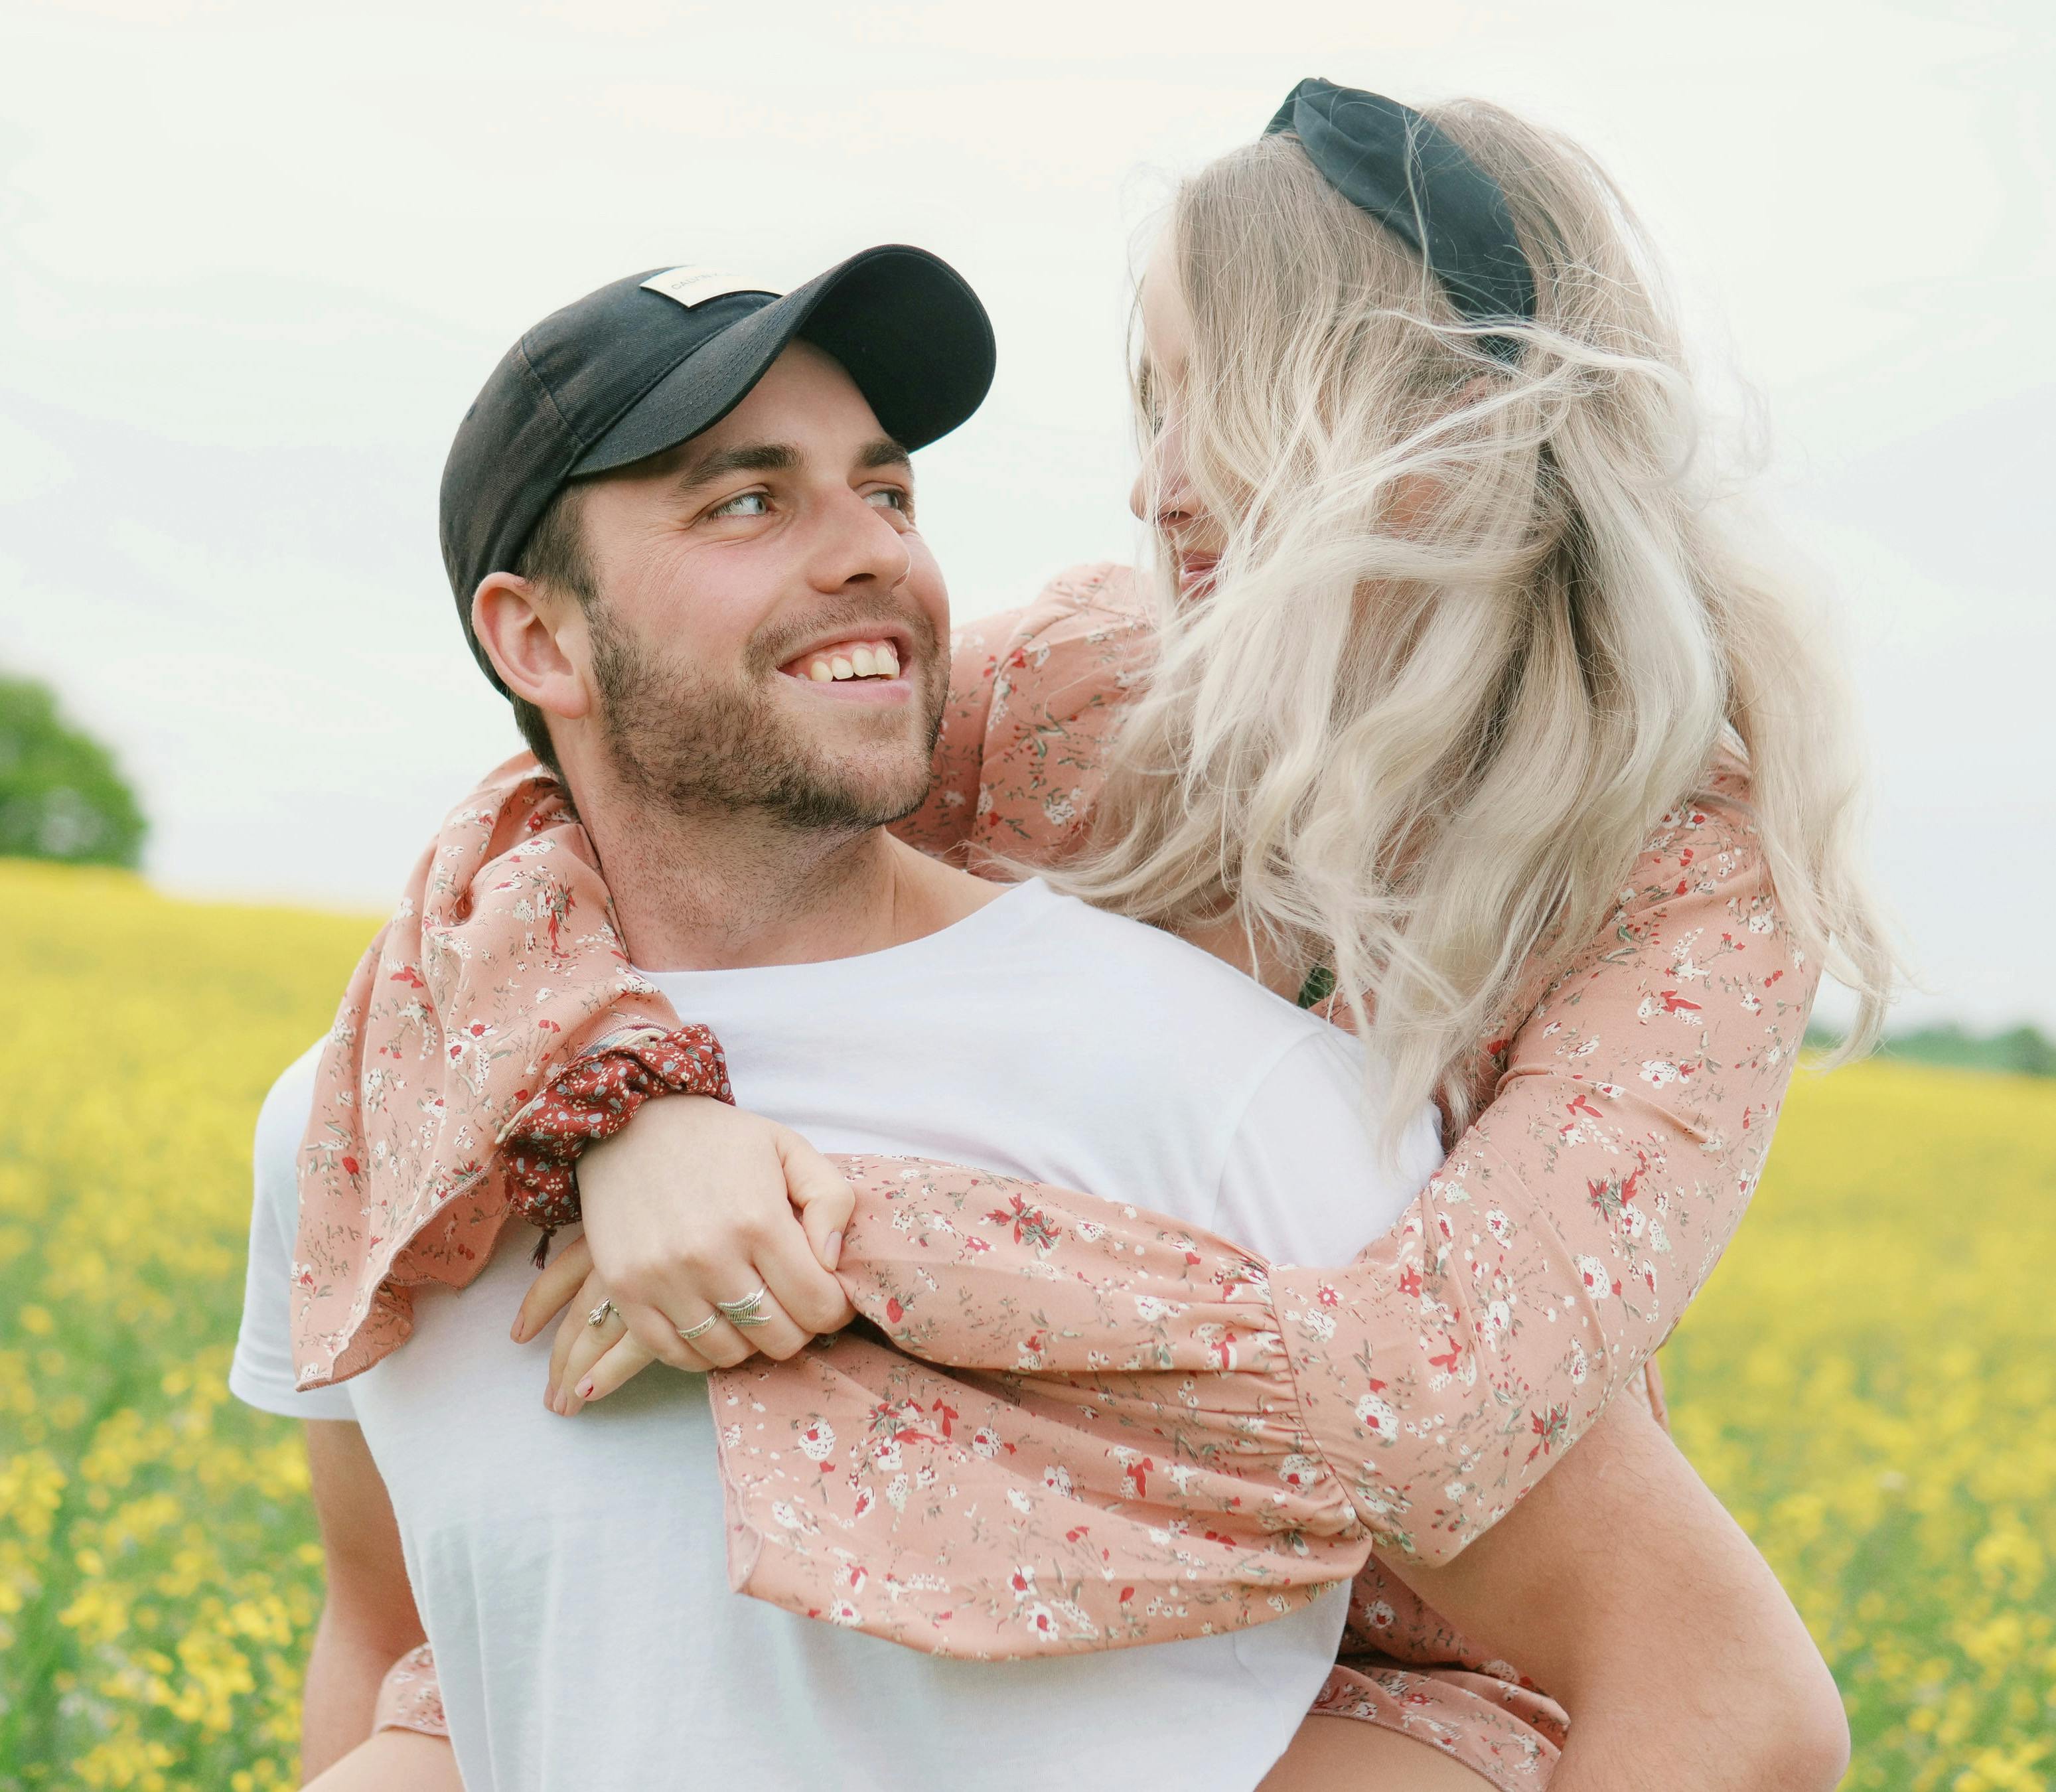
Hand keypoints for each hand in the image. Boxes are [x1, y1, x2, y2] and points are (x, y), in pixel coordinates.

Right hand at [514, 1096, 856, 1409]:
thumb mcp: (789, 1148)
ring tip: (750, 1306)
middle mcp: (711, 1257)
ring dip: (749, 1339)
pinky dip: (702, 1349)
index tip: (827, 1294)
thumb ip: (831, 1200)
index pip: (818, 1307)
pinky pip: (676, 1355)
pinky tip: (713, 1319)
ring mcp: (663, 1280)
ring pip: (729, 1354)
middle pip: (778, 1339)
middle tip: (789, 1301)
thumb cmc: (719, 1140)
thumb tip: (833, 1263)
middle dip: (796, 1327)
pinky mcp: (627, 1292)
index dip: (834, 1309)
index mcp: (759, 1221)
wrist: (629, 1123)